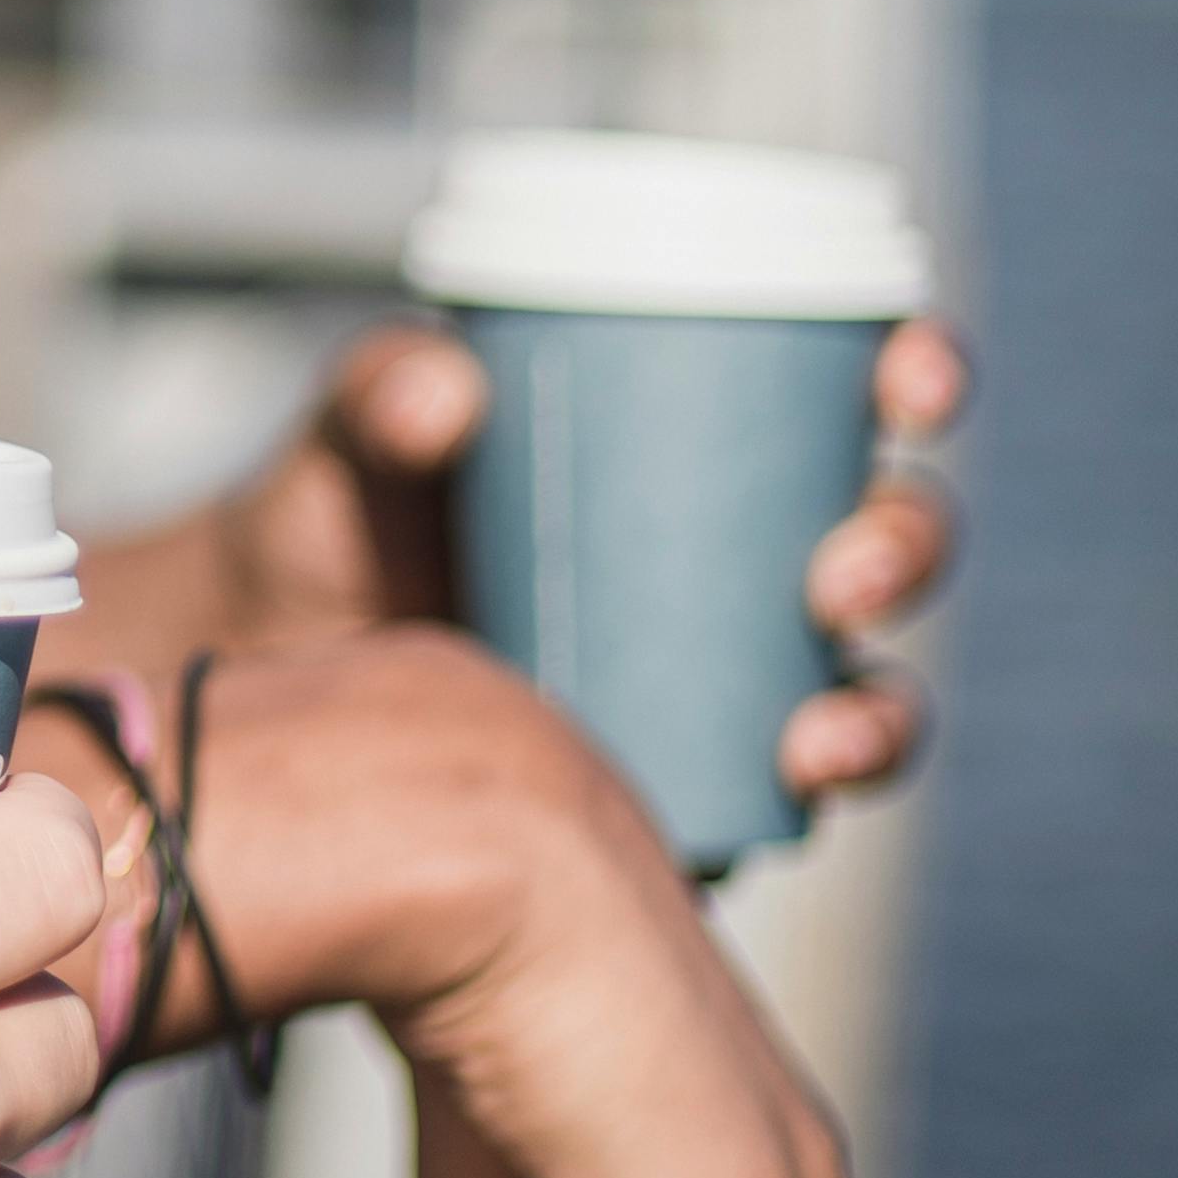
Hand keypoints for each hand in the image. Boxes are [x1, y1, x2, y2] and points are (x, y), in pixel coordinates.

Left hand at [179, 317, 966, 807]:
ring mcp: (722, 676)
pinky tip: (780, 803)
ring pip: (865, 683)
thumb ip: (378, 398)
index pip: (847, 386)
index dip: (917, 373)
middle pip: (889, 538)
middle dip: (905, 553)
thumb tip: (442, 393)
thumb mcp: (349, 446)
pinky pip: (785, 801)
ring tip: (813, 738)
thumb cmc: (328, 522)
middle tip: (838, 581)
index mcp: (695, 436)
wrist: (260, 675)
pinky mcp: (684, 779)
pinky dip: (807, 803)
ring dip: (880, 711)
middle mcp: (735, 555)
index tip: (908, 384)